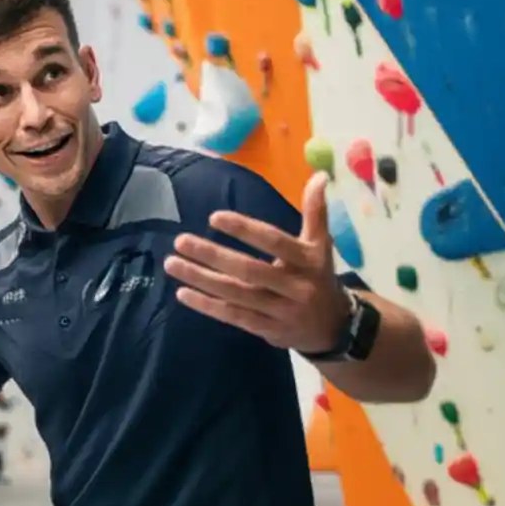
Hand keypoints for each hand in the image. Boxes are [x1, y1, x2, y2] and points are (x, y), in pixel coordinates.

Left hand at [162, 172, 349, 352]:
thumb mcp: (321, 246)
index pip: (274, 242)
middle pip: (248, 270)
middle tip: (180, 241)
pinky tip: (182, 293)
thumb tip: (319, 175)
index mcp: (308, 261)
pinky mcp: (266, 330)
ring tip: (171, 263)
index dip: (245, 229)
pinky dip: (207, 306)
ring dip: (201, 279)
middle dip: (212, 255)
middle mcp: (295, 287)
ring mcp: (280, 311)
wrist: (333, 328)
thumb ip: (316, 212)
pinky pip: (233, 316)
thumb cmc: (318, 277)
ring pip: (235, 294)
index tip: (214, 217)